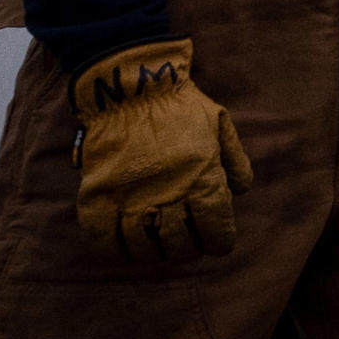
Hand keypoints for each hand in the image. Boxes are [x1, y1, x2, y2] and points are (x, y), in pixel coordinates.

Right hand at [71, 37, 252, 261]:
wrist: (131, 86)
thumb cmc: (180, 104)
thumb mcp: (220, 124)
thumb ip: (235, 159)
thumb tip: (241, 191)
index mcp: (202, 176)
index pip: (215, 228)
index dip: (220, 242)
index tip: (218, 244)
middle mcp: (167, 193)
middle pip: (179, 243)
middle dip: (187, 249)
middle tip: (186, 245)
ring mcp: (129, 197)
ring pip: (142, 247)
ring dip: (153, 253)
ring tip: (157, 247)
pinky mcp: (96, 195)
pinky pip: (102, 240)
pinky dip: (114, 250)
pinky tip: (124, 246)